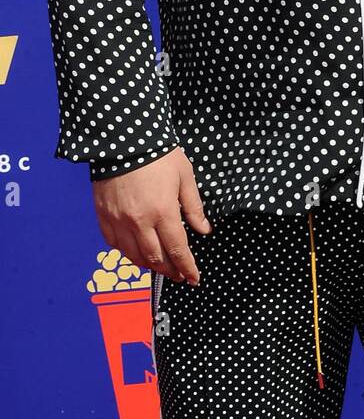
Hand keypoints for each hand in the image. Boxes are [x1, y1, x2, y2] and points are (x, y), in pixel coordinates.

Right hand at [92, 147, 212, 283]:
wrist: (123, 139)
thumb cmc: (159, 154)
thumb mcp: (185, 176)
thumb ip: (194, 207)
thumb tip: (204, 230)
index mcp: (163, 212)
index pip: (178, 250)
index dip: (187, 267)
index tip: (194, 278)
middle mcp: (139, 222)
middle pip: (156, 259)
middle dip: (170, 271)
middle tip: (179, 276)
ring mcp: (119, 221)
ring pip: (134, 256)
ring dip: (149, 266)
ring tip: (161, 267)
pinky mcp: (104, 217)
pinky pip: (115, 245)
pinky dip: (128, 253)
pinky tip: (137, 252)